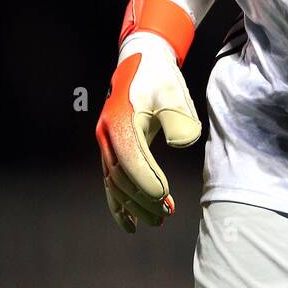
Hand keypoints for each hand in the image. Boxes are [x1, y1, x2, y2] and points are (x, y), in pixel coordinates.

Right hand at [95, 31, 201, 232]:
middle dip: (142, 199)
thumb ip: (179, 116)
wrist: (142, 63)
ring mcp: (106, 144)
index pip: (130, 157)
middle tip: (166, 215)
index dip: (146, 180)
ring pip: (114, 183)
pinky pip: (111, 182)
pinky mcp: (111, 150)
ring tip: (157, 221)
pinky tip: (131, 224)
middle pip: (120, 176)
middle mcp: (107, 134)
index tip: (164, 197)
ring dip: (134, 205)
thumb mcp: (173, 91)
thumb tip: (181, 143)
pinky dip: (119, 205)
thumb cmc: (160, 77)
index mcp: (120, 119)